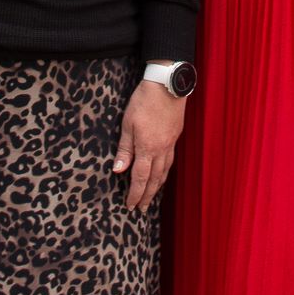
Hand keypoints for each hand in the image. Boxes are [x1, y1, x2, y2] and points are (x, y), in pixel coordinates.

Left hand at [113, 76, 186, 208]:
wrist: (167, 85)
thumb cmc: (144, 102)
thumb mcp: (128, 124)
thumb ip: (124, 149)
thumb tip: (118, 171)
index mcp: (147, 148)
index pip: (140, 178)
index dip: (135, 194)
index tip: (130, 206)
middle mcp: (161, 150)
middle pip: (154, 179)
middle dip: (147, 196)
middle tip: (142, 209)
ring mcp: (170, 143)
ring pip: (164, 171)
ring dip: (157, 186)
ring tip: (152, 196)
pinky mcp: (175, 136)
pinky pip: (170, 160)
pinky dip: (165, 172)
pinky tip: (162, 173)